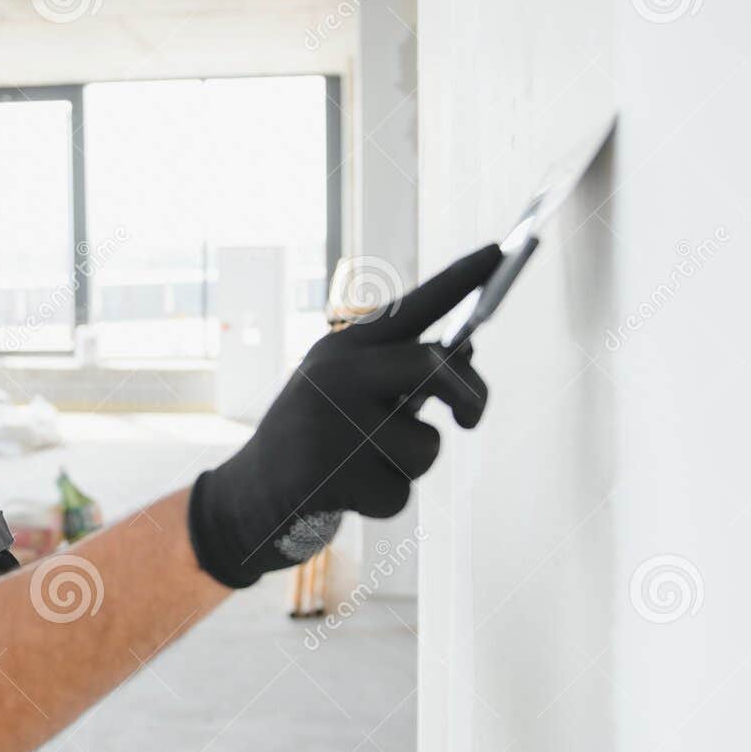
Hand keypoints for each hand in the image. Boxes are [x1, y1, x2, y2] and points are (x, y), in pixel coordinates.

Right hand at [187, 244, 501, 588]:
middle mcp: (335, 374)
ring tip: (367, 466)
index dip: (458, 278)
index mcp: (343, 348)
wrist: (250, 495)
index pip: (410, 307)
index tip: (500, 250)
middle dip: (469, 396)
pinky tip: (347, 495)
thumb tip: (468, 351)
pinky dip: (386, 501)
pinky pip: (400, 492)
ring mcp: (330, 422)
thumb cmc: (316, 442)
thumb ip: (403, 375)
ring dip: (411, 465)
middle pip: (430, 367)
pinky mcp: (328, 473)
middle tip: (472, 419)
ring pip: (424, 446)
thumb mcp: (352, 396)